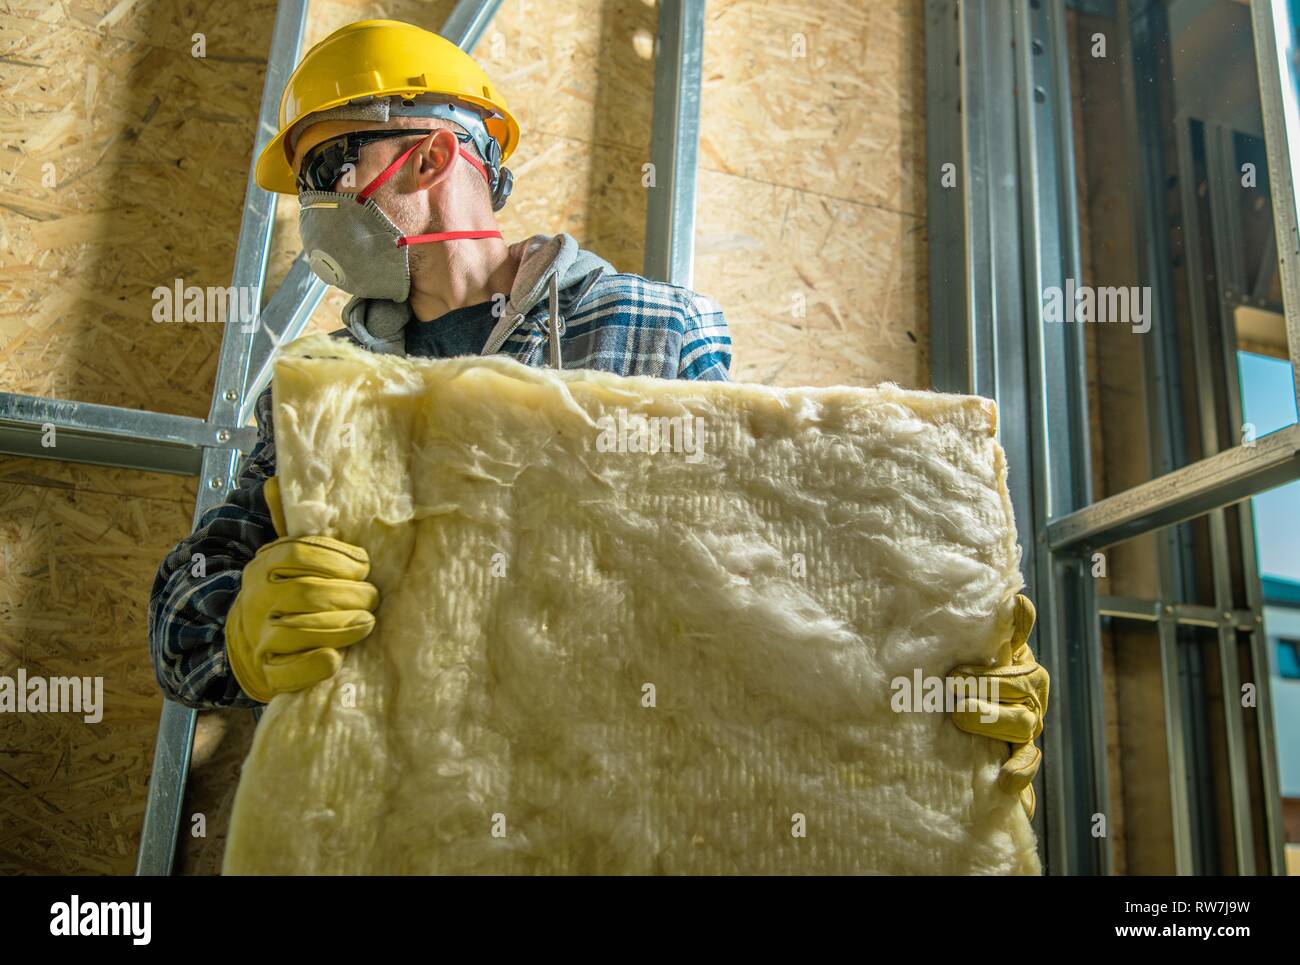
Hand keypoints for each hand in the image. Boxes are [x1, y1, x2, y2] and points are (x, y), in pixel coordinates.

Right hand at [224, 476, 379, 702]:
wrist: (246, 646)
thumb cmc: (281, 596)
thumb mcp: (281, 558)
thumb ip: (288, 524)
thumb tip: (277, 480)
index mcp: (265, 565)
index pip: (302, 553)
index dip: (340, 558)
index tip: (365, 565)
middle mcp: (257, 600)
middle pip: (310, 592)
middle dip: (352, 594)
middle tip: (374, 598)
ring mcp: (260, 638)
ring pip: (303, 629)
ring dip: (343, 626)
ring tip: (367, 622)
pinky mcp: (267, 673)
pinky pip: (291, 671)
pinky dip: (316, 664)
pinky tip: (336, 658)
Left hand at [948, 594, 1048, 818]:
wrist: (970, 734)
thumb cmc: (969, 683)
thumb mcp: (973, 655)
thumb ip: (991, 631)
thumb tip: (1010, 598)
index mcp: (1018, 660)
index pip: (1018, 643)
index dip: (1009, 633)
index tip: (1003, 618)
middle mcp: (1030, 689)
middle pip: (1017, 683)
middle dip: (984, 683)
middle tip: (952, 683)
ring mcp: (1029, 721)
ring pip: (1020, 719)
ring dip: (991, 717)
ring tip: (961, 713)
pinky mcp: (1024, 751)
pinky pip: (1028, 760)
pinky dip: (1019, 769)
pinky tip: (1007, 778)